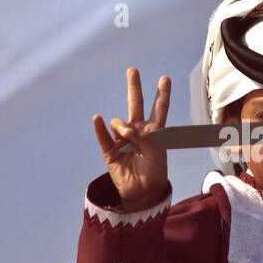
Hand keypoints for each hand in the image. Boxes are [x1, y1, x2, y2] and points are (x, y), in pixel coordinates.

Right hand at [93, 67, 170, 210]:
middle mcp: (137, 131)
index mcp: (154, 132)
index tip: (165, 78)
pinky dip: (100, 129)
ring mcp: (122, 140)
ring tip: (128, 134)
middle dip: (134, 87)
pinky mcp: (110, 151)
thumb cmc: (154, 173)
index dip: (162, 94)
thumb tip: (126, 130)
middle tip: (132, 70)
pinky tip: (97, 119)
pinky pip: (103, 138)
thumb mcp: (158, 153)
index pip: (159, 109)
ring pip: (119, 123)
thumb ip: (146, 138)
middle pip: (135, 104)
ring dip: (123, 125)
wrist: (143, 193)